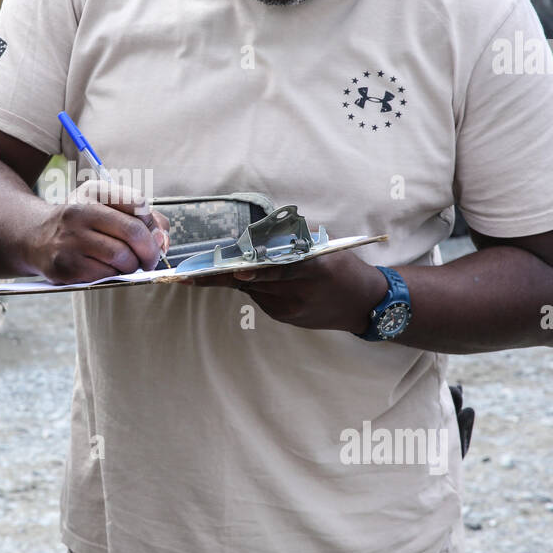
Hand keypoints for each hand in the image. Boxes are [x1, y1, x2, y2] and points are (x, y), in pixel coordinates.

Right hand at [27, 179, 168, 283]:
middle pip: (133, 232)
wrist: (34, 237)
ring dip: (132, 266)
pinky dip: (114, 276)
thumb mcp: (107, 207)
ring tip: (127, 265)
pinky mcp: (65, 266)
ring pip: (122, 257)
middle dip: (149, 250)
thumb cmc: (82, 224)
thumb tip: (162, 241)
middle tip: (149, 259)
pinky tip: (108, 270)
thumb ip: (143, 219)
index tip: (150, 234)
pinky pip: (105, 275)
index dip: (151, 223)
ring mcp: (70, 240)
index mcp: (93, 192)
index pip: (137, 202)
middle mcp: (79, 212)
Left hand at [192, 250, 388, 332]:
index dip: (248, 268)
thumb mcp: (324, 247)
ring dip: (233, 278)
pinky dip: (252, 286)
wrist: (364, 304)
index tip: (225, 266)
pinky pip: (260, 299)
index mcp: (314, 268)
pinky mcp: (286, 317)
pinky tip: (246, 278)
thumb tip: (257, 235)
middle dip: (221, 275)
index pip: (275, 267)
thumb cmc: (342, 267)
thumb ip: (292, 241)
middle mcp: (300, 291)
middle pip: (254, 281)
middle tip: (189, 274)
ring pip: (253, 290)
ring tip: (201, 273)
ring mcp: (291, 308)